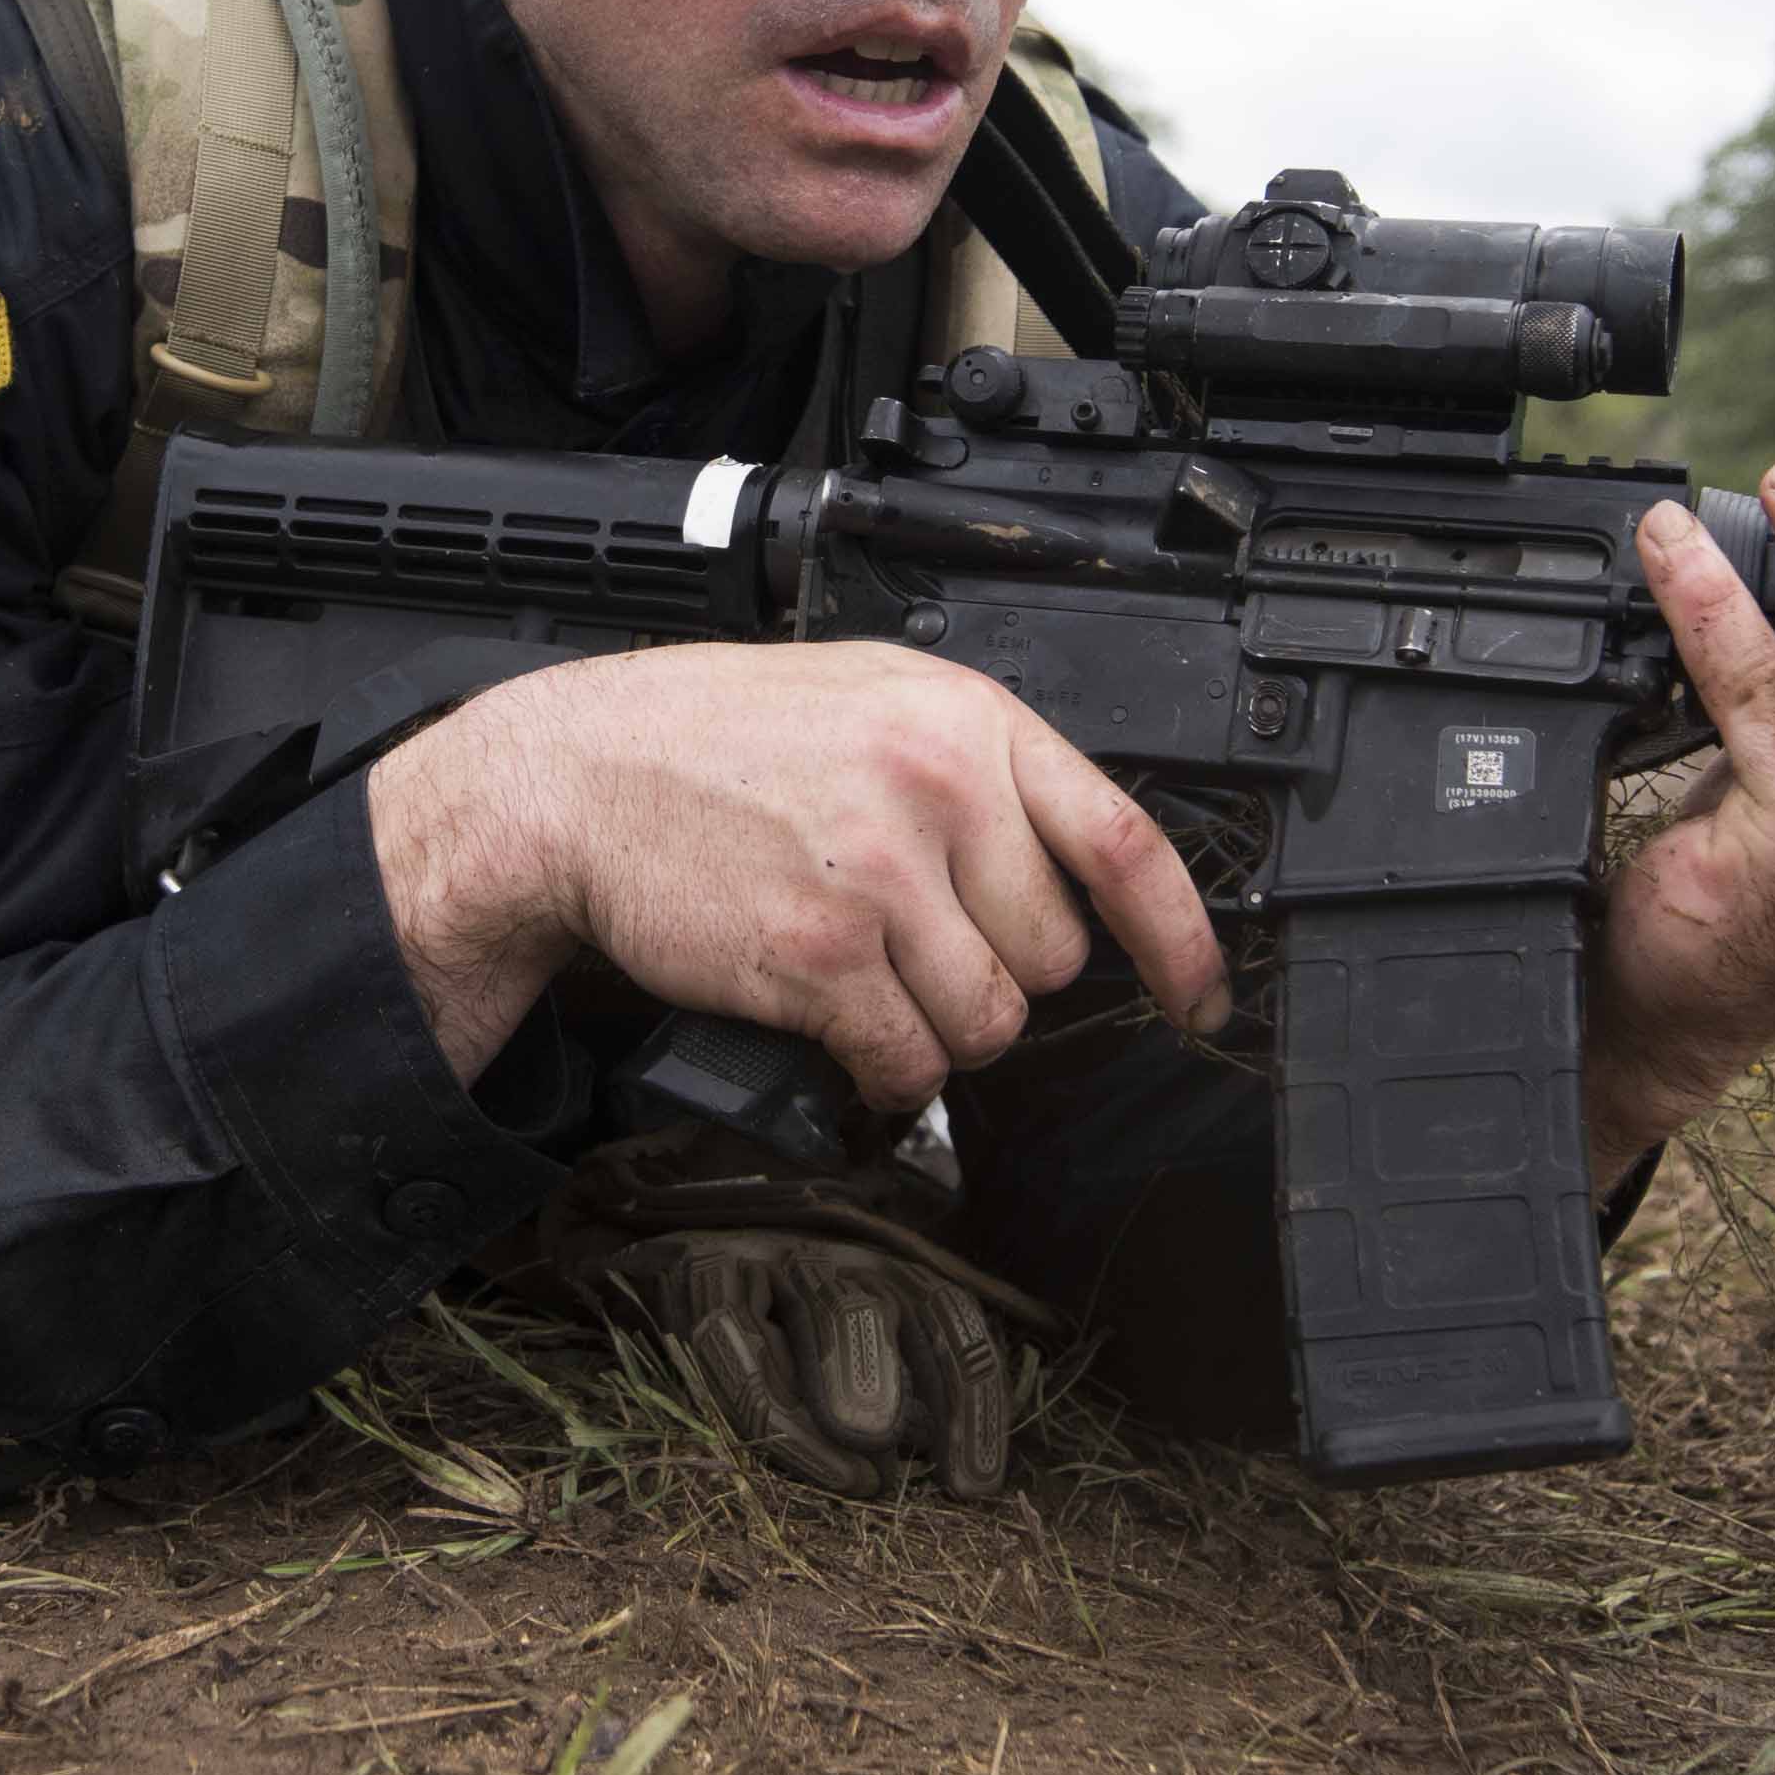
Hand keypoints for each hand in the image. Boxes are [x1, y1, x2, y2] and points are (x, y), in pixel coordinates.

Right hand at [367, 643, 1229, 1123]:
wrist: (574, 780)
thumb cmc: (713, 744)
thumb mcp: (866, 704)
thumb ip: (971, 769)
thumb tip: (1068, 870)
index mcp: (966, 720)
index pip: (1125, 842)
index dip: (1183, 940)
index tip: (1200, 998)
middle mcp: (938, 788)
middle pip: (1050, 956)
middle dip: (991, 973)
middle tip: (909, 945)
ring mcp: (882, 874)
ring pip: (986, 1023)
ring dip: (930, 1029)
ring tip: (859, 980)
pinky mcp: (822, 956)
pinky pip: (905, 1063)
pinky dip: (875, 1070)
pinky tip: (829, 1026)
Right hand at [488, 1148, 1041, 1500]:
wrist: (626, 1257)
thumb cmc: (751, 1337)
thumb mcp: (826, 1366)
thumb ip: (885, 1407)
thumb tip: (933, 1482)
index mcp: (887, 1275)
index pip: (949, 1325)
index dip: (973, 1406)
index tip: (974, 1490)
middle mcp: (839, 1256)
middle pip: (897, 1304)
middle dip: (919, 1386)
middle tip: (903, 1465)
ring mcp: (769, 1252)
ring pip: (825, 1310)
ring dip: (846, 1395)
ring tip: (857, 1479)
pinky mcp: (701, 1265)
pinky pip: (733, 1336)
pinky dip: (762, 1403)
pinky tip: (782, 1454)